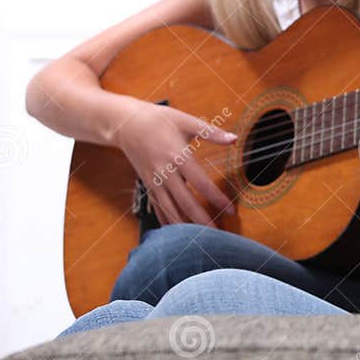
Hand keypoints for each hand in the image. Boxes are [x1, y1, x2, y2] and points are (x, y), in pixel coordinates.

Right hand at [116, 101, 235, 225]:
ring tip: (198, 240)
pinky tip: (174, 232)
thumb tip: (234, 139)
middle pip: (185, 202)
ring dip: (184, 225)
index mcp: (177, 156)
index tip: (230, 210)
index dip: (216, 198)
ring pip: (169, 208)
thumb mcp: (186, 121)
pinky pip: (157, 206)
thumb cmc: (158, 119)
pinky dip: (166, 219)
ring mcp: (154, 180)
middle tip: (216, 235)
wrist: (125, 123)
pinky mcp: (147, 184)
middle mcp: (165, 172)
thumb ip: (211, 132)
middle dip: (201, 220)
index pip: (201, 183)